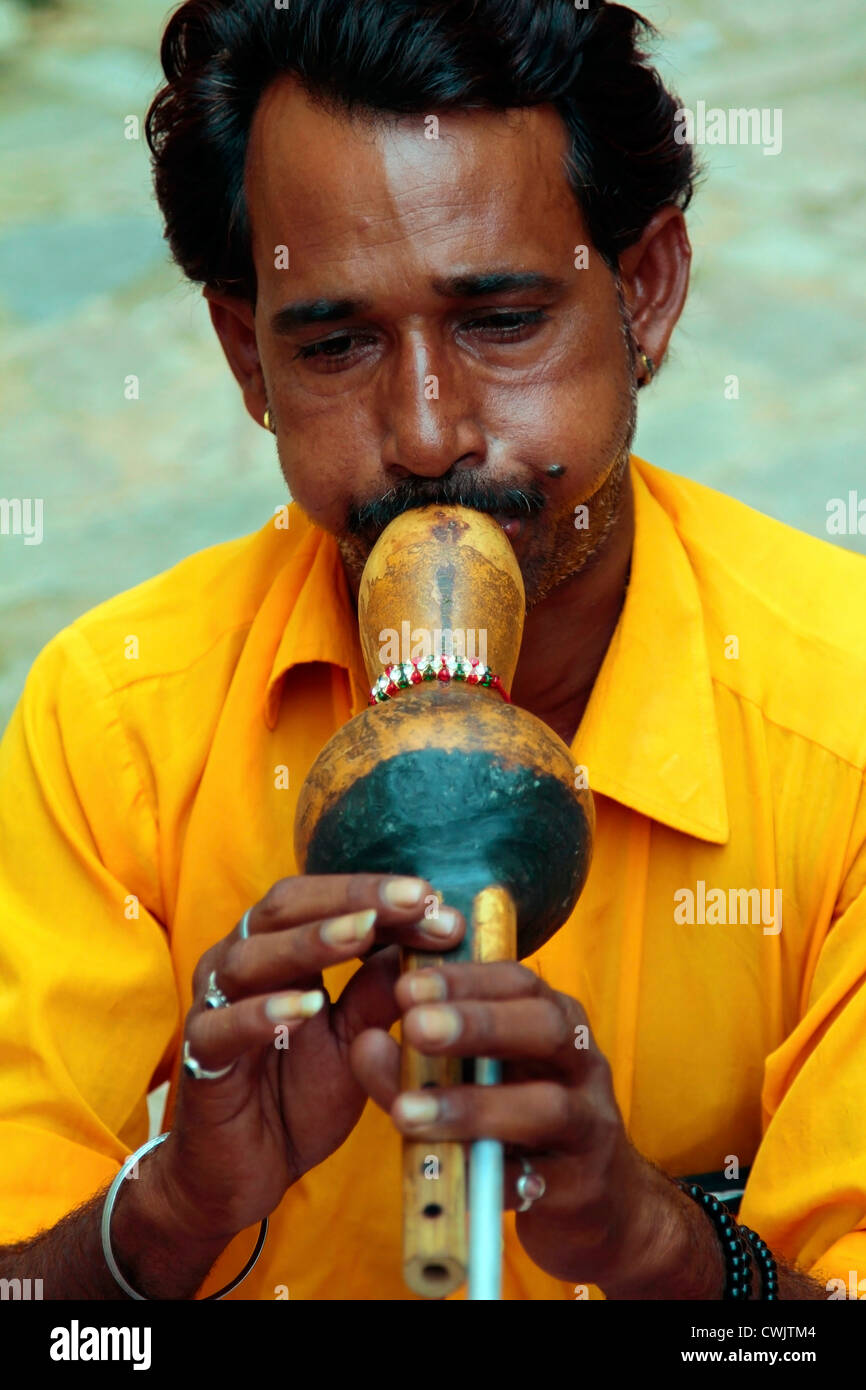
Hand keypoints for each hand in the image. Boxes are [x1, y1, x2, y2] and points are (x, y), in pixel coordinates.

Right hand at [155, 875, 464, 1243]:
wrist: (242, 1175)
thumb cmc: (296, 1096)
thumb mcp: (356, 1040)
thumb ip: (383, 991)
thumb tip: (430, 937)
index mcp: (276, 950)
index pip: (324, 899)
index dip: (379, 894)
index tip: (435, 900)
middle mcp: (239, 964)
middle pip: (287, 907)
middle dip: (354, 900)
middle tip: (413, 901)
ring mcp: (214, 1007)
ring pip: (252, 957)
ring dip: (312, 942)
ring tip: (364, 933)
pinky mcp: (200, 1058)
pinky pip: (223, 1028)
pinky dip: (262, 1014)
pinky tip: (305, 1008)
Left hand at [350, 961, 696, 1293]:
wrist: (598, 1205)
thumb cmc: (518, 1126)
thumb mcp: (473, 1082)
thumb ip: (418, 1064)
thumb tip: (365, 1043)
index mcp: (553, 1021)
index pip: (518, 980)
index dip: (465, 978)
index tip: (408, 983)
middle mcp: (582, 1062)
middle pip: (546, 1026)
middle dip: (478, 1024)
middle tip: (414, 1026)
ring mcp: (590, 1125)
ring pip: (549, 1105)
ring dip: (475, 1107)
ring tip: (408, 1113)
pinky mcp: (585, 1187)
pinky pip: (541, 1180)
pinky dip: (492, 1178)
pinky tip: (449, 1176)